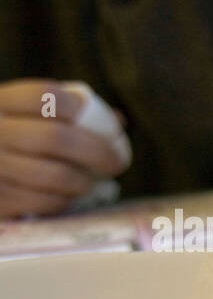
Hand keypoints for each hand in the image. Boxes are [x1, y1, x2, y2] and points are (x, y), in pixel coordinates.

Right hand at [0, 79, 129, 217]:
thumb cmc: (14, 139)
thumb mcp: (27, 116)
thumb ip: (67, 112)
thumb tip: (116, 121)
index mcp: (1, 102)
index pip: (44, 96)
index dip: (76, 107)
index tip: (97, 121)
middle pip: (56, 138)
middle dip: (98, 152)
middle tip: (116, 163)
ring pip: (55, 175)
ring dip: (83, 182)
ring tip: (89, 182)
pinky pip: (46, 202)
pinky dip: (65, 200)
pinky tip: (67, 195)